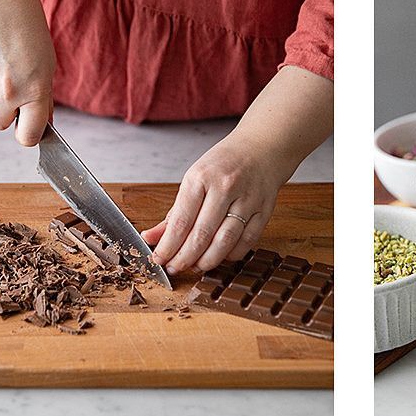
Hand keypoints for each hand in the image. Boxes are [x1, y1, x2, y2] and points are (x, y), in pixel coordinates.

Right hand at [0, 0, 55, 142]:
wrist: (2, 7)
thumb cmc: (30, 36)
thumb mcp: (47, 69)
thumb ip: (42, 98)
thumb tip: (42, 123)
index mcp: (36, 92)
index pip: (28, 136)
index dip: (28, 137)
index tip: (29, 132)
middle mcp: (10, 92)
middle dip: (6, 114)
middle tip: (14, 94)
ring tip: (3, 69)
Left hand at [141, 132, 290, 274]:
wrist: (262, 147)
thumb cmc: (225, 163)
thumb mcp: (194, 179)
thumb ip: (174, 212)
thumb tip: (151, 238)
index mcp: (201, 177)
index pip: (181, 221)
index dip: (168, 246)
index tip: (159, 259)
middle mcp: (225, 187)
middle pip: (201, 235)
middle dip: (184, 258)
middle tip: (174, 268)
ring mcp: (248, 199)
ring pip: (225, 242)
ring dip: (207, 261)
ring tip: (196, 266)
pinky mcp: (265, 210)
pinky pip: (247, 242)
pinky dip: (232, 255)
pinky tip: (221, 256)